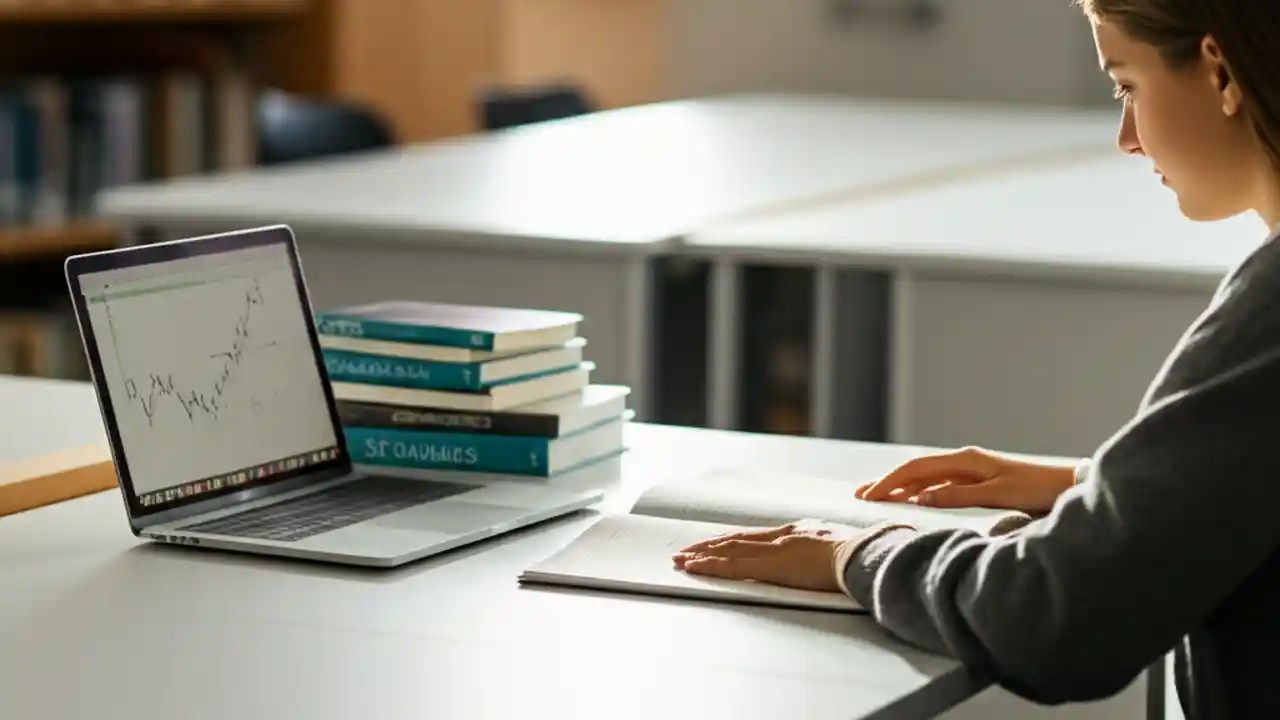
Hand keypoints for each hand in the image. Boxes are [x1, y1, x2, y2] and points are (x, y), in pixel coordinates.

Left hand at [671, 520, 861, 591]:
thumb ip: (825, 548)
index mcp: (797, 531)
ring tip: (682, 561)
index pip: (754, 537)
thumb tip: (827, 554)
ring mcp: (777, 550)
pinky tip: (696, 568)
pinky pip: (736, 567)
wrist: (868, 553)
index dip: (731, 541)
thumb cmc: (863, 553)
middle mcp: (782, 536)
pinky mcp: (774, 566)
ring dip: (704, 556)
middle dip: (709, 546)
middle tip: (684, 551)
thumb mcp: (840, 545)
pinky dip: (713, 566)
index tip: (712, 544)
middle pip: (737, 540)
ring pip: (730, 551)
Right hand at [854, 446, 1075, 513]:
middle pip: (916, 470)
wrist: (1068, 485)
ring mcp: (970, 470)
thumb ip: (959, 496)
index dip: (890, 482)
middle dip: (887, 482)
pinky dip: (919, 491)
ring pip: (925, 477)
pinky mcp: (978, 480)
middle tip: (859, 495)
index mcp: (966, 461)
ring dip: (900, 487)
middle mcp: (964, 462)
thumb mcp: (998, 495)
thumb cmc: (1036, 489)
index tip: (869, 496)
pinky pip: (939, 484)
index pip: (916, 469)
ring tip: (876, 497)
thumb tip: (922, 497)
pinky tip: (910, 499)